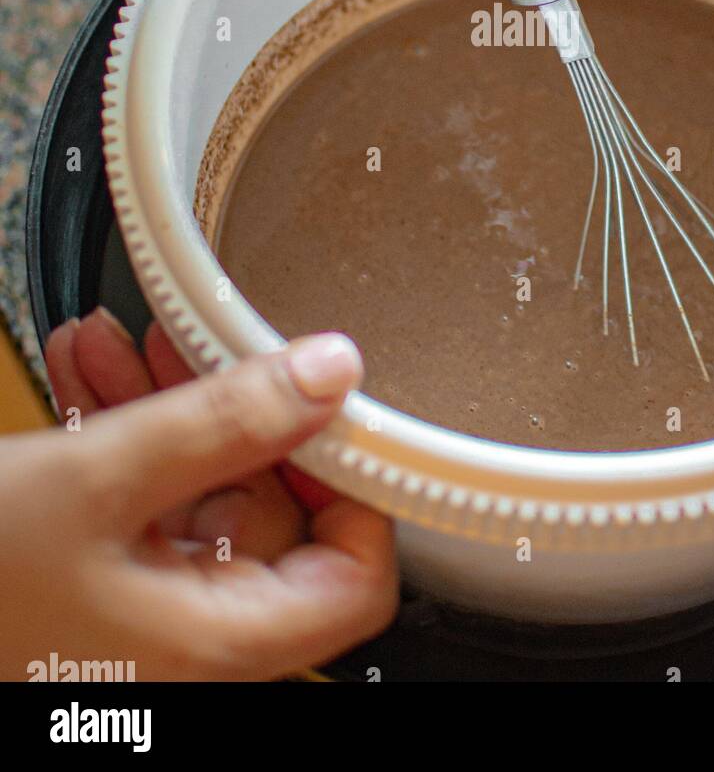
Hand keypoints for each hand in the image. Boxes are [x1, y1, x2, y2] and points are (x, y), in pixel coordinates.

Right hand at [0, 308, 395, 680]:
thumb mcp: (98, 481)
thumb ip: (227, 423)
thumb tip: (332, 373)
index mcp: (215, 641)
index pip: (354, 580)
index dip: (357, 490)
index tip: (337, 407)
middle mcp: (186, 636)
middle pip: (270, 515)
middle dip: (238, 412)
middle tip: (213, 345)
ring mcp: (137, 608)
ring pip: (195, 493)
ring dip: (169, 405)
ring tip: (129, 339)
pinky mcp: (92, 579)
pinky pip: (138, 499)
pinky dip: (123, 432)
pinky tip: (90, 370)